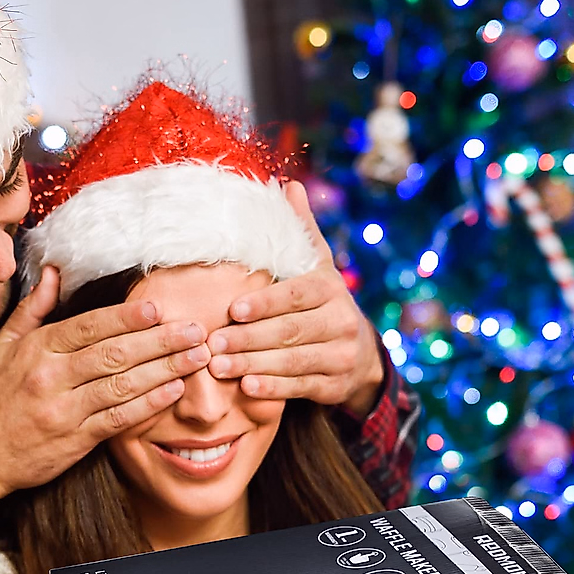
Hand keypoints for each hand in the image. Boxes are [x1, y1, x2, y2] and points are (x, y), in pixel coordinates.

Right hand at [0, 267, 209, 514]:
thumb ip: (32, 309)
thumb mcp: (1, 347)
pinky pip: (118, 419)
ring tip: (196, 358)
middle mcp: (51, 378)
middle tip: (196, 330)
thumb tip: (54, 272)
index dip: (126, 318)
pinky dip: (148, 404)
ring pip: (122, 385)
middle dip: (160, 341)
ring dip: (164, 370)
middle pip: (114, 353)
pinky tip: (173, 391)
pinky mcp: (76, 441)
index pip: (88, 327)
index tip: (158, 308)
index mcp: (36, 350)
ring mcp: (65, 411)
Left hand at [205, 180, 385, 417]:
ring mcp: (341, 355)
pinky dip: (273, 388)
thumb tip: (289, 185)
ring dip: (253, 364)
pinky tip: (247, 388)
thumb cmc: (321, 302)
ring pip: (293, 361)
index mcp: (330, 289)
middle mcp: (341, 321)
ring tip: (220, 366)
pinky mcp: (334, 384)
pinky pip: (300, 386)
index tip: (233, 309)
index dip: (266, 303)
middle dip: (249, 338)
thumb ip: (301, 232)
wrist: (359, 351)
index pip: (296, 295)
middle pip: (290, 331)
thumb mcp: (316, 266)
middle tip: (213, 343)